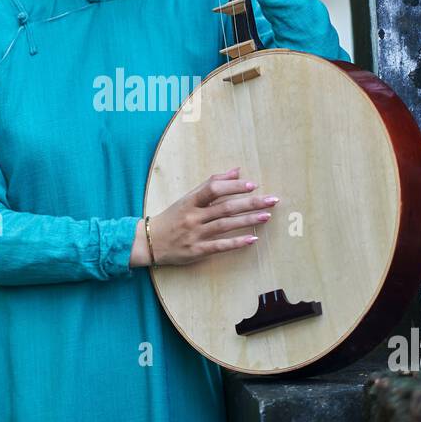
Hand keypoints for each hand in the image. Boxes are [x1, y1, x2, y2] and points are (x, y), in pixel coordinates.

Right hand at [131, 167, 279, 266]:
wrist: (149, 241)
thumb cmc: (173, 217)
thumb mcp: (188, 198)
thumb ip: (211, 184)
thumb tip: (236, 171)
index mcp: (190, 201)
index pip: (213, 189)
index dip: (233, 186)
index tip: (252, 185)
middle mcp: (193, 216)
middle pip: (225, 207)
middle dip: (250, 203)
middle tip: (271, 200)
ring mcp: (195, 234)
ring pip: (225, 225)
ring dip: (248, 220)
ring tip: (267, 216)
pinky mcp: (196, 250)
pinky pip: (219, 246)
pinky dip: (236, 242)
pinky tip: (252, 239)